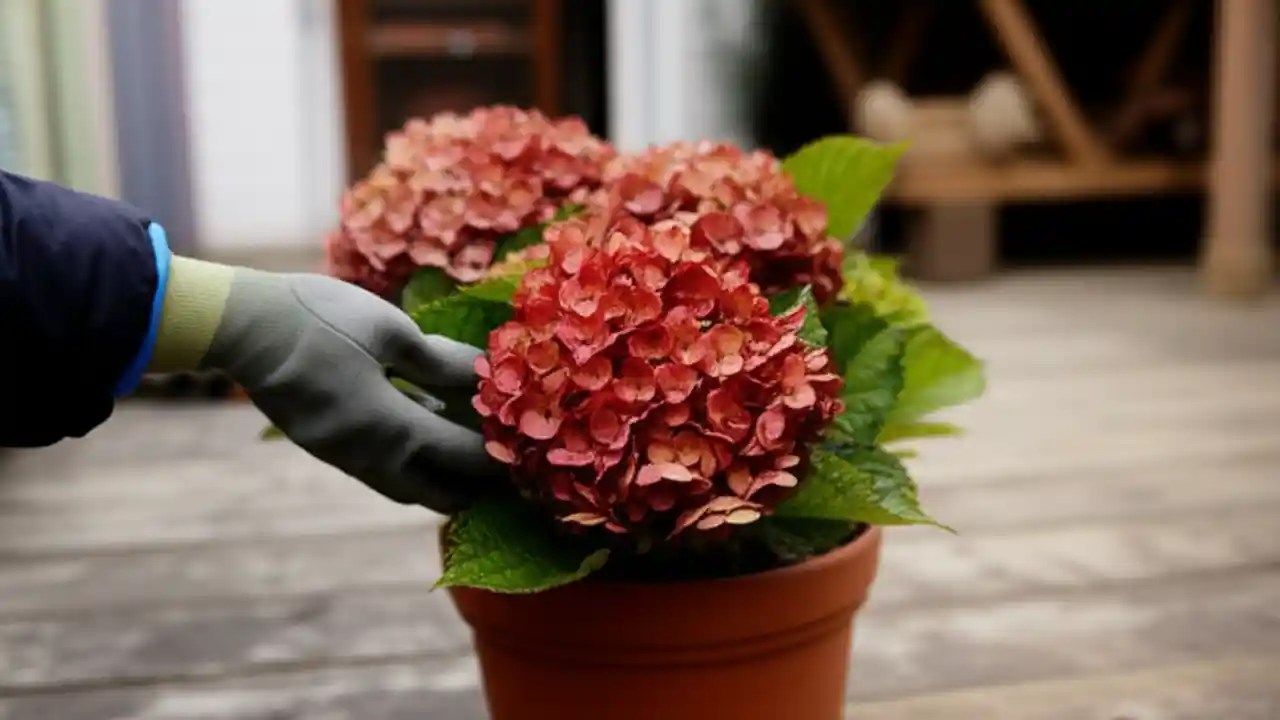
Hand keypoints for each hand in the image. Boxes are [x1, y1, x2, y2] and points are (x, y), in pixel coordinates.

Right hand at [203, 268, 501, 511]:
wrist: (240, 327)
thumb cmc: (318, 318)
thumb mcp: (389, 330)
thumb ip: (442, 361)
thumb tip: (487, 375)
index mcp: (392, 430)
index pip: (465, 459)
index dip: (503, 456)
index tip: (534, 447)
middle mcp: (370, 459)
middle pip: (439, 495)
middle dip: (477, 485)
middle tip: (508, 460)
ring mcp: (345, 458)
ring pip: (408, 488)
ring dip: (443, 478)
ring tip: (474, 451)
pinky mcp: (329, 448)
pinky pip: (384, 470)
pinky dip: (414, 462)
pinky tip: (428, 427)